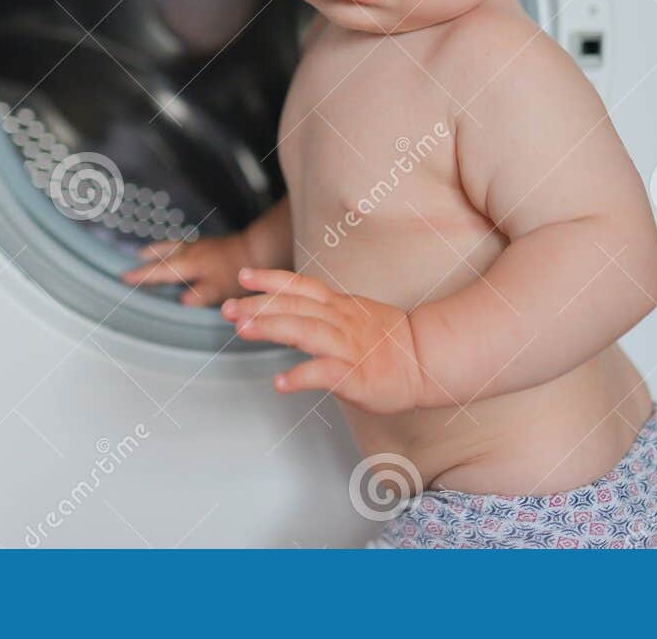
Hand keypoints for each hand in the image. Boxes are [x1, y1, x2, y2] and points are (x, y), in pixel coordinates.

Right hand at [120, 232, 252, 306]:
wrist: (257, 249)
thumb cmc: (238, 272)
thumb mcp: (220, 289)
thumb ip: (200, 295)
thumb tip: (182, 301)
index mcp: (189, 264)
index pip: (159, 271)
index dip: (141, 276)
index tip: (124, 278)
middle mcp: (189, 252)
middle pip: (160, 254)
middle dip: (143, 261)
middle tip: (127, 267)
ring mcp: (197, 246)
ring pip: (170, 246)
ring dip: (155, 251)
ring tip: (143, 255)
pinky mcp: (205, 244)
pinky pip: (180, 245)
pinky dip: (169, 248)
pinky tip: (172, 253)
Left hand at [221, 268, 429, 414]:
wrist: (427, 360)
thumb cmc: (389, 342)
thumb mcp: (353, 313)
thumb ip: (320, 310)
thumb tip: (284, 309)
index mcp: (338, 306)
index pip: (300, 286)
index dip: (270, 279)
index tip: (244, 275)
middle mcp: (339, 321)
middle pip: (294, 306)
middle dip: (258, 305)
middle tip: (228, 308)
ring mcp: (348, 346)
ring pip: (305, 331)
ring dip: (271, 328)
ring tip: (242, 329)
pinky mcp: (356, 375)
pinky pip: (325, 373)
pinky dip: (300, 376)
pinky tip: (280, 382)